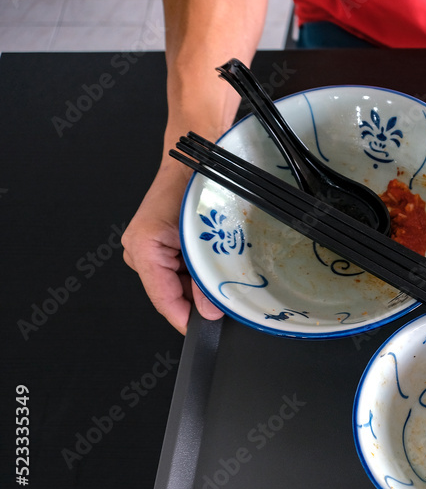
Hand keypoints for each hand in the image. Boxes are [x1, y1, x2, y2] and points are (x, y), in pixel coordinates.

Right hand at [122, 160, 223, 333]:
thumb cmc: (195, 184)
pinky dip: (197, 270)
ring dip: (199, 282)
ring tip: (220, 269)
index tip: (203, 331)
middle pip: (169, 293)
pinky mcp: (159, 244)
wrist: (194, 156)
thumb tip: (209, 310)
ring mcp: (147, 247)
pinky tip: (212, 260)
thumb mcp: (204, 238)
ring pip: (176, 283)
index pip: (162, 299)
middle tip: (224, 296)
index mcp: (142, 247)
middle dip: (196, 299)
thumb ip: (205, 278)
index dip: (185, 319)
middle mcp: (138, 248)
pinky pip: (179, 269)